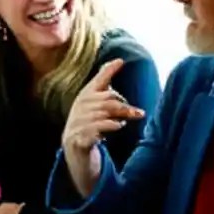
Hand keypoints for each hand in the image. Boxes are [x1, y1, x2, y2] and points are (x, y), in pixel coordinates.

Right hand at [61, 59, 144, 196]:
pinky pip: (96, 128)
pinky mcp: (78, 138)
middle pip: (105, 100)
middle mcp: (78, 109)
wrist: (74, 152)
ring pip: (102, 114)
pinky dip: (110, 126)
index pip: (97, 82)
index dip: (108, 71)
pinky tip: (117, 127)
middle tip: (139, 113)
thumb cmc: (89, 126)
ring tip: (127, 122)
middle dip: (123, 105)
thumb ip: (105, 88)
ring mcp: (76, 124)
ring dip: (119, 117)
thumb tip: (117, 61)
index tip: (121, 61)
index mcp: (84, 98)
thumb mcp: (96, 106)